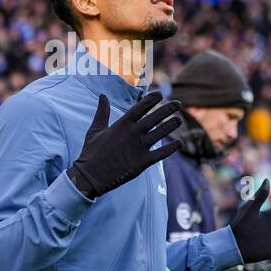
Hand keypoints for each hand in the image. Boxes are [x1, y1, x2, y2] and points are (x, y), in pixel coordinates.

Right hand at [67, 90, 182, 198]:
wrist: (91, 176)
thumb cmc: (91, 152)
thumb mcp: (95, 129)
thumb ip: (102, 112)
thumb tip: (102, 95)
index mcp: (122, 124)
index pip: (141, 106)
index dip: (152, 99)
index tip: (160, 94)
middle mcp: (133, 133)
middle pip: (155, 117)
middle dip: (168, 109)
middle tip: (178, 103)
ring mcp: (139, 147)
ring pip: (161, 133)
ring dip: (172, 125)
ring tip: (179, 120)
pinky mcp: (143, 162)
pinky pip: (162, 153)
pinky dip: (172, 148)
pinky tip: (179, 144)